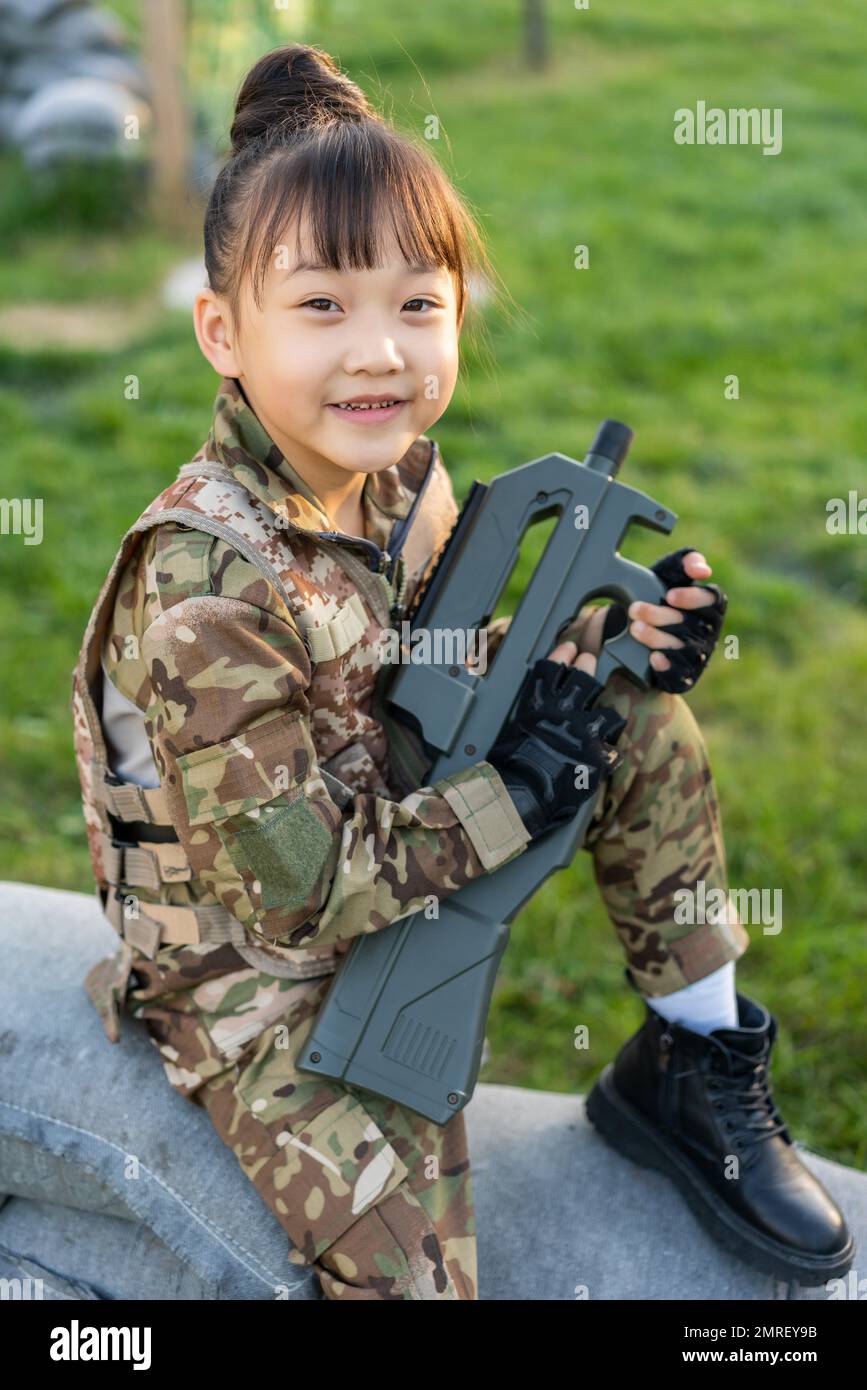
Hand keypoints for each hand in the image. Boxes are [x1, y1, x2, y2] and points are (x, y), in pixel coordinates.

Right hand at [486, 656, 626, 841]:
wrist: (523, 792)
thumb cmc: (511, 765)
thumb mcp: (515, 729)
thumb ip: (532, 715)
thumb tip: (540, 711)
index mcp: (539, 704)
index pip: (552, 668)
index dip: (562, 655)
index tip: (569, 647)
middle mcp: (564, 711)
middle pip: (585, 678)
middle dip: (588, 667)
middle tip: (590, 661)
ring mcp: (585, 731)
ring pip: (608, 712)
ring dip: (606, 718)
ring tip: (603, 722)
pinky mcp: (599, 754)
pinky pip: (614, 750)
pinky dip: (610, 755)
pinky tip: (605, 757)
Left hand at [627, 548, 726, 691]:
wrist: (636, 628)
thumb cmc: (658, 595)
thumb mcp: (668, 574)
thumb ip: (685, 562)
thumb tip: (703, 569)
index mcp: (710, 607)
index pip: (713, 601)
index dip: (694, 599)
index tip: (669, 595)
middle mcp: (708, 632)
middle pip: (691, 625)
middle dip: (661, 616)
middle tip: (635, 609)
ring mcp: (699, 656)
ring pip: (683, 649)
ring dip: (658, 638)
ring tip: (635, 628)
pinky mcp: (685, 676)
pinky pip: (681, 674)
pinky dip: (667, 666)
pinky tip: (653, 657)